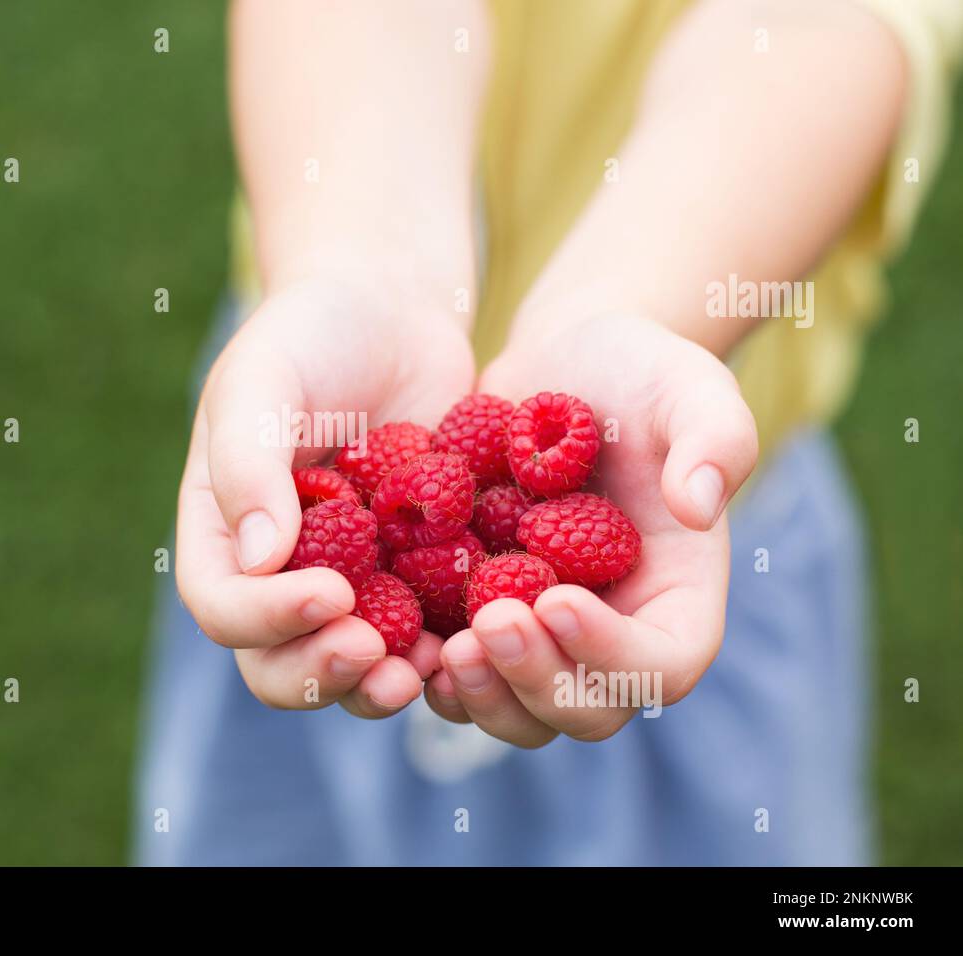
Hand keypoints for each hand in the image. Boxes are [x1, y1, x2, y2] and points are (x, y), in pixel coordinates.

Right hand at [177, 276, 473, 717]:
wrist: (394, 313)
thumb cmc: (311, 333)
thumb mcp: (263, 380)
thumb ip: (249, 463)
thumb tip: (260, 559)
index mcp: (223, 531)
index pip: (223, 605)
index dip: (267, 619)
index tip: (331, 593)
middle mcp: (277, 573)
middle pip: (277, 662)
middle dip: (322, 670)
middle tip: (374, 654)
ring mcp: (347, 582)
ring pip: (349, 665)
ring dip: (380, 682)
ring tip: (427, 668)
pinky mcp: (411, 578)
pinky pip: (419, 636)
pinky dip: (441, 650)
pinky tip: (473, 638)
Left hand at [426, 313, 757, 745]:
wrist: (557, 369)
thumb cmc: (635, 371)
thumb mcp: (685, 384)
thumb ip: (713, 437)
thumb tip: (700, 506)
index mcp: (676, 596)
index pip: (663, 664)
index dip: (613, 654)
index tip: (557, 599)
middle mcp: (613, 634)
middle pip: (586, 708)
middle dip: (537, 681)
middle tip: (487, 624)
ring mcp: (544, 637)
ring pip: (520, 712)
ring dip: (483, 695)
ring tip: (443, 647)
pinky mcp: (482, 620)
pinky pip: (462, 677)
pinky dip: (432, 674)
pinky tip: (397, 639)